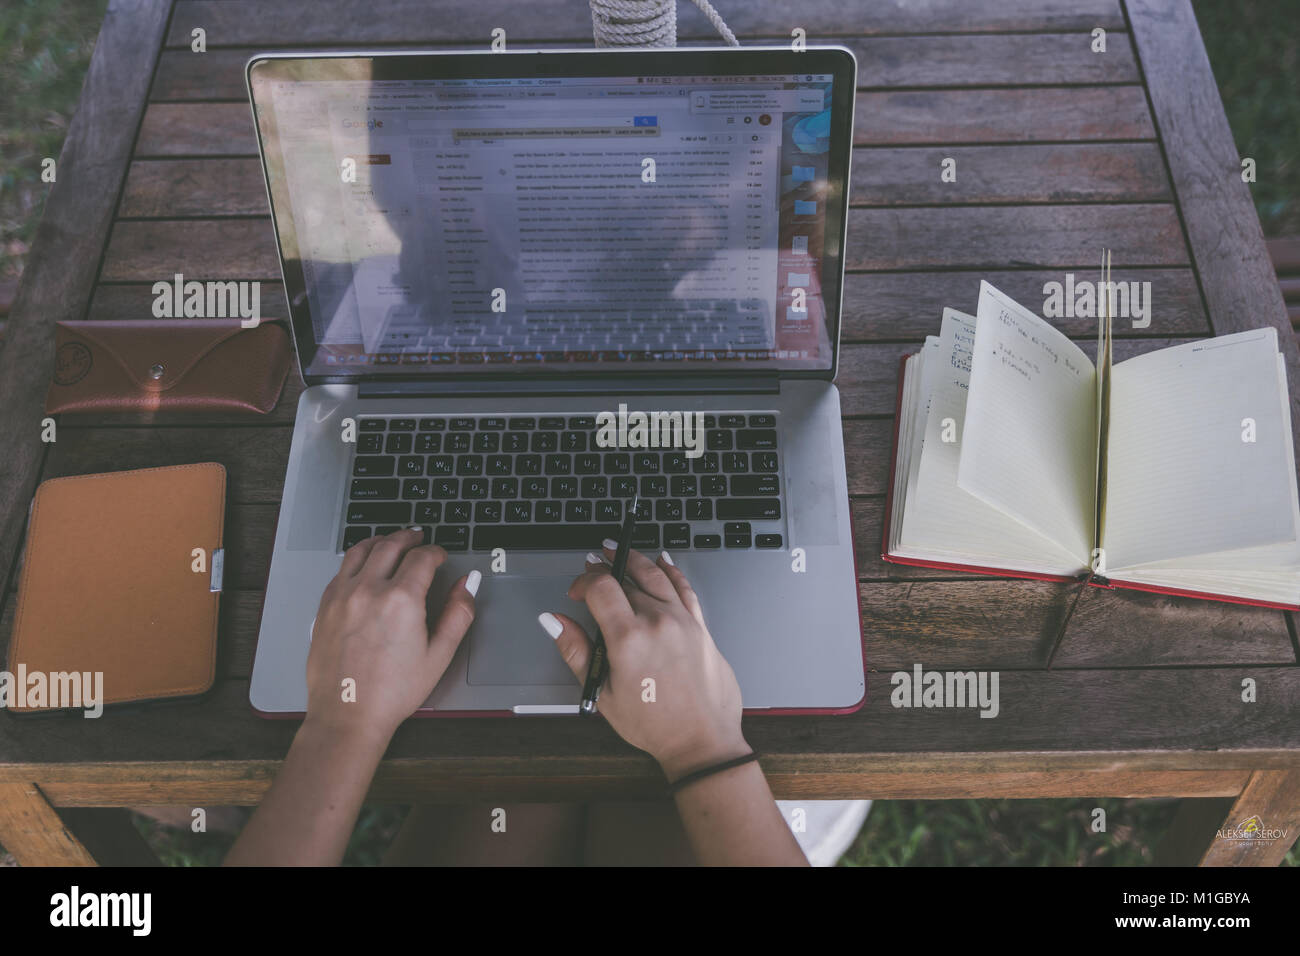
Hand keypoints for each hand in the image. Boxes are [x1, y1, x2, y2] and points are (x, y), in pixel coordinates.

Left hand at [306, 528, 478, 740]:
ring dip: (381, 540)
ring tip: (391, 541)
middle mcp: (370, 590)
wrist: (348, 714)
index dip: (436, 552)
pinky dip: (357, 558)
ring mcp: (343, 596)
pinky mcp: (325, 606)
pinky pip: (341, 569)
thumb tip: (467, 585)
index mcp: (402, 600)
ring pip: (362, 550)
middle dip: (409, 537)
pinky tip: (364, 564)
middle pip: (391, 545)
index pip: (422, 558)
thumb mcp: (439, 655)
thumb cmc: (392, 692)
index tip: (440, 556)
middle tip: (418, 536)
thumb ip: (457, 614)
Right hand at [540, 546, 747, 779]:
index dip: (583, 582)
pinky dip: (672, 571)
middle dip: (605, 569)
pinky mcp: (701, 627)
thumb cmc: (654, 724)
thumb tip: (554, 622)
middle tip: (594, 563)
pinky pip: (685, 588)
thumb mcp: (602, 693)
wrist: (702, 739)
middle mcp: (657, 622)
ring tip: (620, 551)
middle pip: (626, 579)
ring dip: (635, 559)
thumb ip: (576, 651)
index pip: (601, 587)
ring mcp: (682, 621)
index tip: (576, 592)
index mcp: (629, 638)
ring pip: (656, 575)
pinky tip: (664, 561)